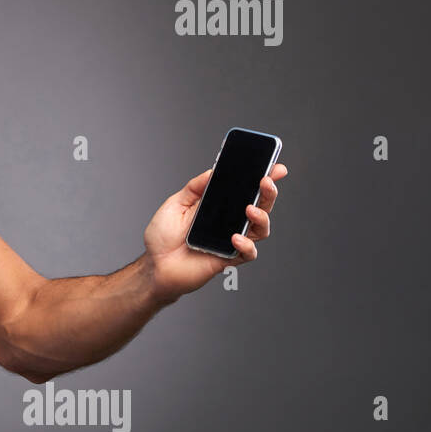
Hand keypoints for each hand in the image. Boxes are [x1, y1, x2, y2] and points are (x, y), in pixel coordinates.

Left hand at [143, 162, 287, 303]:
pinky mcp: (229, 258)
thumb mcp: (175, 204)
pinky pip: (248, 253)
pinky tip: (235, 238)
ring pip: (261, 228)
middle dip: (268, 192)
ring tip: (250, 210)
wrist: (154, 264)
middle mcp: (229, 221)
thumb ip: (195, 188)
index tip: (275, 167)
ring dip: (261, 217)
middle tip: (265, 182)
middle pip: (259, 206)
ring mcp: (232, 240)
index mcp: (219, 206)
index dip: (263, 178)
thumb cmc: (163, 236)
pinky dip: (246, 245)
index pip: (245, 189)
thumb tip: (213, 171)